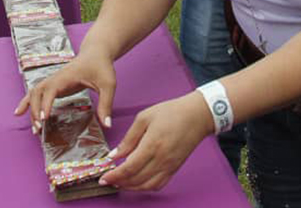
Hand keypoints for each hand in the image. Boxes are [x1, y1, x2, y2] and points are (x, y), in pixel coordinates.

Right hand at [15, 47, 116, 132]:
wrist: (96, 53)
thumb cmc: (101, 67)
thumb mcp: (108, 84)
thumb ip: (106, 104)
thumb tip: (107, 125)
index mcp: (66, 76)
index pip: (51, 90)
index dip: (45, 104)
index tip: (44, 118)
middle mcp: (55, 78)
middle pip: (37, 92)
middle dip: (35, 110)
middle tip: (40, 129)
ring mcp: (53, 81)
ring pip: (34, 93)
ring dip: (30, 108)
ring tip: (34, 129)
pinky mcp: (54, 85)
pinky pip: (36, 93)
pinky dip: (27, 102)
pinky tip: (21, 113)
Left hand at [97, 94, 211, 190]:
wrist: (197, 116)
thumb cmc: (172, 112)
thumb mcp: (144, 117)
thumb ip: (129, 138)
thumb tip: (114, 155)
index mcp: (152, 144)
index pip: (129, 168)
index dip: (114, 176)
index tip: (103, 177)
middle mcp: (161, 159)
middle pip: (136, 179)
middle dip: (119, 182)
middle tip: (107, 180)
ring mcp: (169, 166)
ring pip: (146, 186)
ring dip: (130, 187)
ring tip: (119, 182)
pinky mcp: (175, 168)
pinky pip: (158, 185)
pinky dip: (145, 187)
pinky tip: (137, 182)